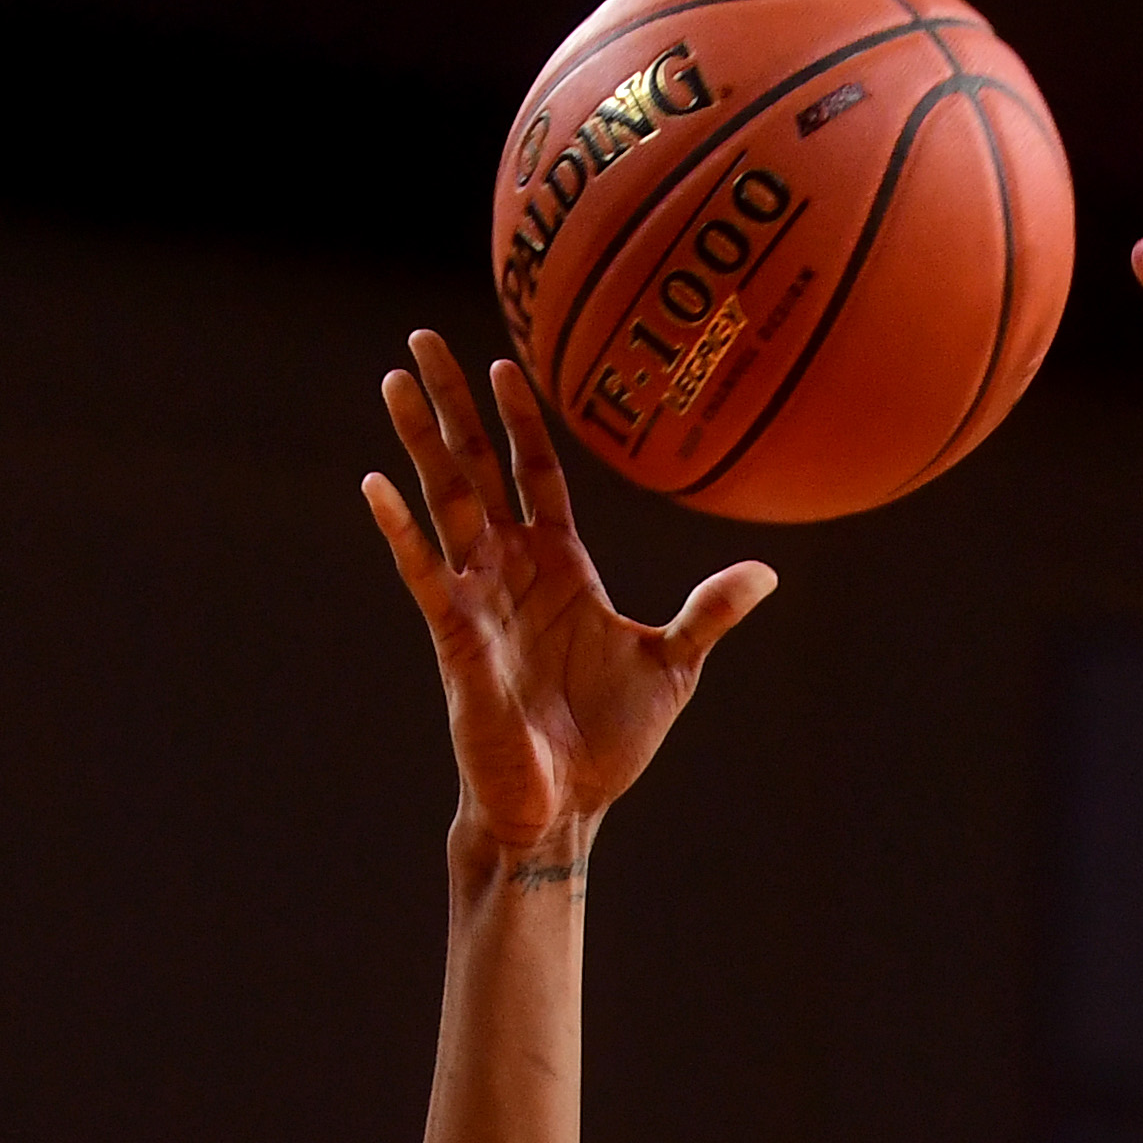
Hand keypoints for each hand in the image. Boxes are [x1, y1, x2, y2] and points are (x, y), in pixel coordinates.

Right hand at [362, 334, 774, 853]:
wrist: (565, 805)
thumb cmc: (609, 741)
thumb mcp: (673, 666)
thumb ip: (709, 613)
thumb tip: (767, 573)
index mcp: (561, 568)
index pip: (536, 475)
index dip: (522, 423)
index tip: (507, 362)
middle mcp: (512, 570)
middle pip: (476, 468)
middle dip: (454, 405)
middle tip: (423, 337)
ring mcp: (479, 598)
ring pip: (442, 501)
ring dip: (418, 441)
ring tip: (393, 379)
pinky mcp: (456, 635)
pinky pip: (423, 573)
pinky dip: (401, 530)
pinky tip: (375, 484)